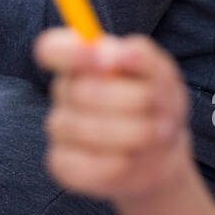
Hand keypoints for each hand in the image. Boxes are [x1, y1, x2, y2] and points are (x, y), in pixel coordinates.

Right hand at [33, 28, 192, 203]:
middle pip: (84, 92)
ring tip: (156, 133)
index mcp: (81, 60)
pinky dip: (121, 163)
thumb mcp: (161, 75)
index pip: (53, 48)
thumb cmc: (156, 105)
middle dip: (135, 100)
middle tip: (160, 107)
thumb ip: (141, 56)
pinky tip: (132, 158)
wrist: (160, 152)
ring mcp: (59, 128)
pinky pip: (87, 165)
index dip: (72, 53)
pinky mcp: (60, 164)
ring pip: (90, 130)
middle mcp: (64, 91)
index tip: (105, 61)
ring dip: (137, 133)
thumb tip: (114, 54)